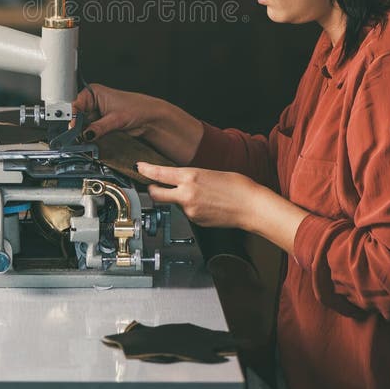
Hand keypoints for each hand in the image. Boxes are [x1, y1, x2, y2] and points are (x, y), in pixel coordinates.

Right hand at [73, 83, 160, 140]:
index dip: (72, 118)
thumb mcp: (116, 119)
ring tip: (85, 139)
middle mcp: (93, 101)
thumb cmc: (138, 108)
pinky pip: (90, 131)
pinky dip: (90, 137)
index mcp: (93, 92)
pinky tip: (91, 140)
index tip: (72, 129)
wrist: (150, 119)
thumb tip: (84, 134)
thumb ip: (98, 128)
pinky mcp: (100, 124)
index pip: (75, 105)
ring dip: (83, 134)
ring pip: (82, 125)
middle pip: (77, 116)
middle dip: (77, 127)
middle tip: (78, 137)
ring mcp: (96, 113)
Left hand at [136, 161, 260, 230]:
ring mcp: (190, 210)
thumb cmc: (237, 186)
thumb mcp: (209, 172)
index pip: (159, 174)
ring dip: (177, 198)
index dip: (145, 170)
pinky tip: (205, 203)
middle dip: (151, 189)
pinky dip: (190, 207)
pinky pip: (186, 212)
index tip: (138, 167)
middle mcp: (186, 194)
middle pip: (156, 194)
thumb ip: (190, 177)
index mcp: (190, 177)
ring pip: (173, 203)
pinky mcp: (195, 221)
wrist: (251, 206)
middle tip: (152, 184)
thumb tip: (179, 180)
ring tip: (198, 193)